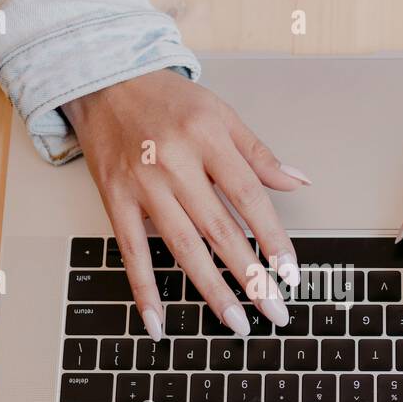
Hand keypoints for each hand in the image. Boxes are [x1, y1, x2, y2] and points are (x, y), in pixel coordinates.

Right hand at [63, 69, 308, 339]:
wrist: (103, 79)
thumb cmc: (166, 99)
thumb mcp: (220, 114)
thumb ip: (258, 153)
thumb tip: (298, 182)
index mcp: (208, 138)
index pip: (249, 197)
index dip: (273, 238)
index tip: (290, 273)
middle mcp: (175, 162)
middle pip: (220, 229)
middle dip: (250, 276)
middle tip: (275, 312)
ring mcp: (142, 184)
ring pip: (182, 247)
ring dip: (212, 290)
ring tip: (236, 322)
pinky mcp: (114, 199)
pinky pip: (131, 252)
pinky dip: (145, 289)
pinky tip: (159, 321)